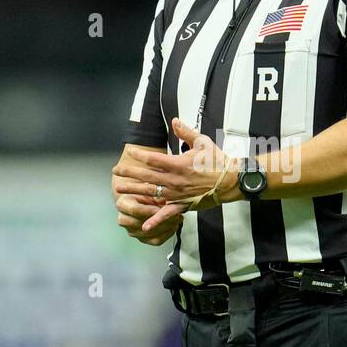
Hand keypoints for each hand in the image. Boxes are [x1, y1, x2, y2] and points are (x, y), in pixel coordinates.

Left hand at [111, 118, 237, 231]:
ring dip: (133, 191)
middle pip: (146, 176)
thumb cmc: (217, 161)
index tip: (129, 152)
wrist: (230, 182)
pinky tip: (144, 227)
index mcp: (178, 163)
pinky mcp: (182, 205)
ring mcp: (177, 194)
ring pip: (151, 193)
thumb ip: (186, 132)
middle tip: (116, 171)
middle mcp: (175, 180)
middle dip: (129, 173)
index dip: (139, 155)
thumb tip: (174, 120)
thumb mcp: (202, 142)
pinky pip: (166, 214)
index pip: (152, 159)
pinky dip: (155, 220)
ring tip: (119, 190)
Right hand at [115, 192, 182, 245]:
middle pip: (141, 224)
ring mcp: (132, 231)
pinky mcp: (142, 239)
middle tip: (175, 215)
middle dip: (160, 220)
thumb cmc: (144, 190)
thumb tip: (163, 201)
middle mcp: (124, 219)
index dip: (150, 211)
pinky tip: (174, 226)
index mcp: (122, 204)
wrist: (142, 198)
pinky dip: (167, 234)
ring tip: (177, 219)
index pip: (135, 210)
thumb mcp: (148, 186)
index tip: (162, 209)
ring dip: (166, 227)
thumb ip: (154, 193)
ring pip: (150, 234)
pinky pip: (155, 240)